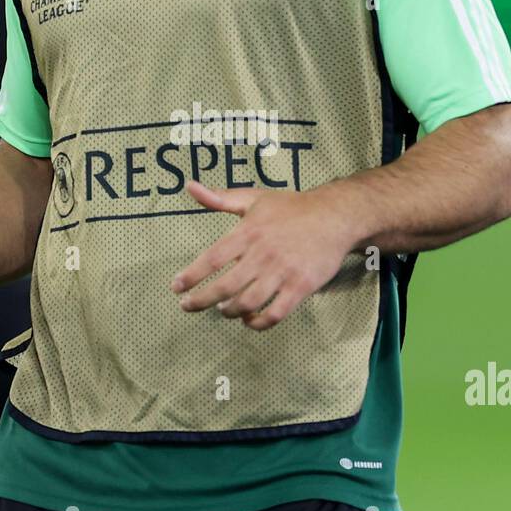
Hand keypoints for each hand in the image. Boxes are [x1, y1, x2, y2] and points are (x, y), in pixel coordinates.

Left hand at [171, 180, 353, 330]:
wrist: (334, 216)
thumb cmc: (291, 208)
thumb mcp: (254, 198)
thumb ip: (220, 198)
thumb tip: (189, 187)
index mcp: (248, 232)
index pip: (212, 258)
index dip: (191, 275)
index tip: (176, 287)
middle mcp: (262, 254)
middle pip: (225, 287)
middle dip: (201, 301)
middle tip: (188, 306)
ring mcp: (282, 272)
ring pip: (247, 304)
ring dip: (229, 312)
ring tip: (222, 310)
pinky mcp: (300, 287)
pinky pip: (274, 314)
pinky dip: (257, 323)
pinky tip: (248, 320)